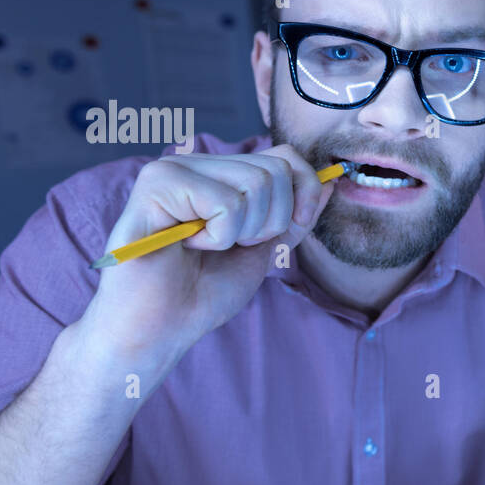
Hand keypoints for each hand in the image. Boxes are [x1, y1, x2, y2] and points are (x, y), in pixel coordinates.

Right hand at [84, 144, 332, 361]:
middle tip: (231, 245)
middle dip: (271, 222)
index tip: (283, 232)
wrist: (160, 327)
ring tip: (208, 247)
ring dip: (244, 231)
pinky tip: (188, 247)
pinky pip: (226, 203)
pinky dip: (219, 237)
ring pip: (257, 183)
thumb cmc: (203, 292)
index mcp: (218, 174)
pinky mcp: (156, 185)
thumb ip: (293, 216)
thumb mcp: (263, 249)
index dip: (301, 196)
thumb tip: (328, 182)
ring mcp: (172, 169)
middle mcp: (195, 164)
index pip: (284, 157)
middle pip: (276, 170)